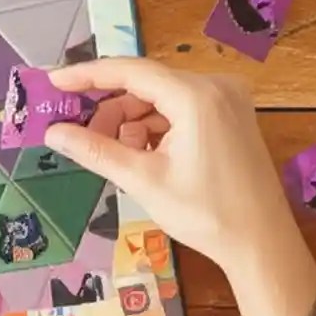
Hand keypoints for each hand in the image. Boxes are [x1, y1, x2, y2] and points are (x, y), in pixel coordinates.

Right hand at [45, 58, 315, 315]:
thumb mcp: (143, 181)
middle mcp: (215, 86)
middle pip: (145, 85)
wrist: (262, 243)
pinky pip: (180, 109)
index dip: (86, 75)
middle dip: (109, 109)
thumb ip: (96, 150)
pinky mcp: (231, 115)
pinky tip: (142, 155)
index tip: (53, 82)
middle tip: (80, 136)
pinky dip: (155, 128)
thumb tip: (53, 133)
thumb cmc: (206, 214)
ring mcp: (227, 99)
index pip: (129, 71)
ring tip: (115, 156)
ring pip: (161, 98)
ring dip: (131, 121)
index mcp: (196, 96)